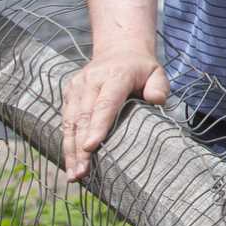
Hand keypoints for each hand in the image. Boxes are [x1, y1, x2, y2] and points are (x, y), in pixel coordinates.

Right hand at [61, 50, 168, 180]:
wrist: (119, 50)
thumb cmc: (142, 68)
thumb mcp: (157, 71)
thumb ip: (159, 86)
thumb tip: (157, 101)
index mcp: (115, 76)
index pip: (105, 103)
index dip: (98, 126)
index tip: (91, 147)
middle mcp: (91, 81)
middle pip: (84, 117)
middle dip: (80, 148)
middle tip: (80, 173)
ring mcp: (76, 87)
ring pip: (70, 122)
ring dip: (70, 150)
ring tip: (73, 175)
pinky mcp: (68, 94)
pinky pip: (65, 121)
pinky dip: (67, 143)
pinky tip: (69, 163)